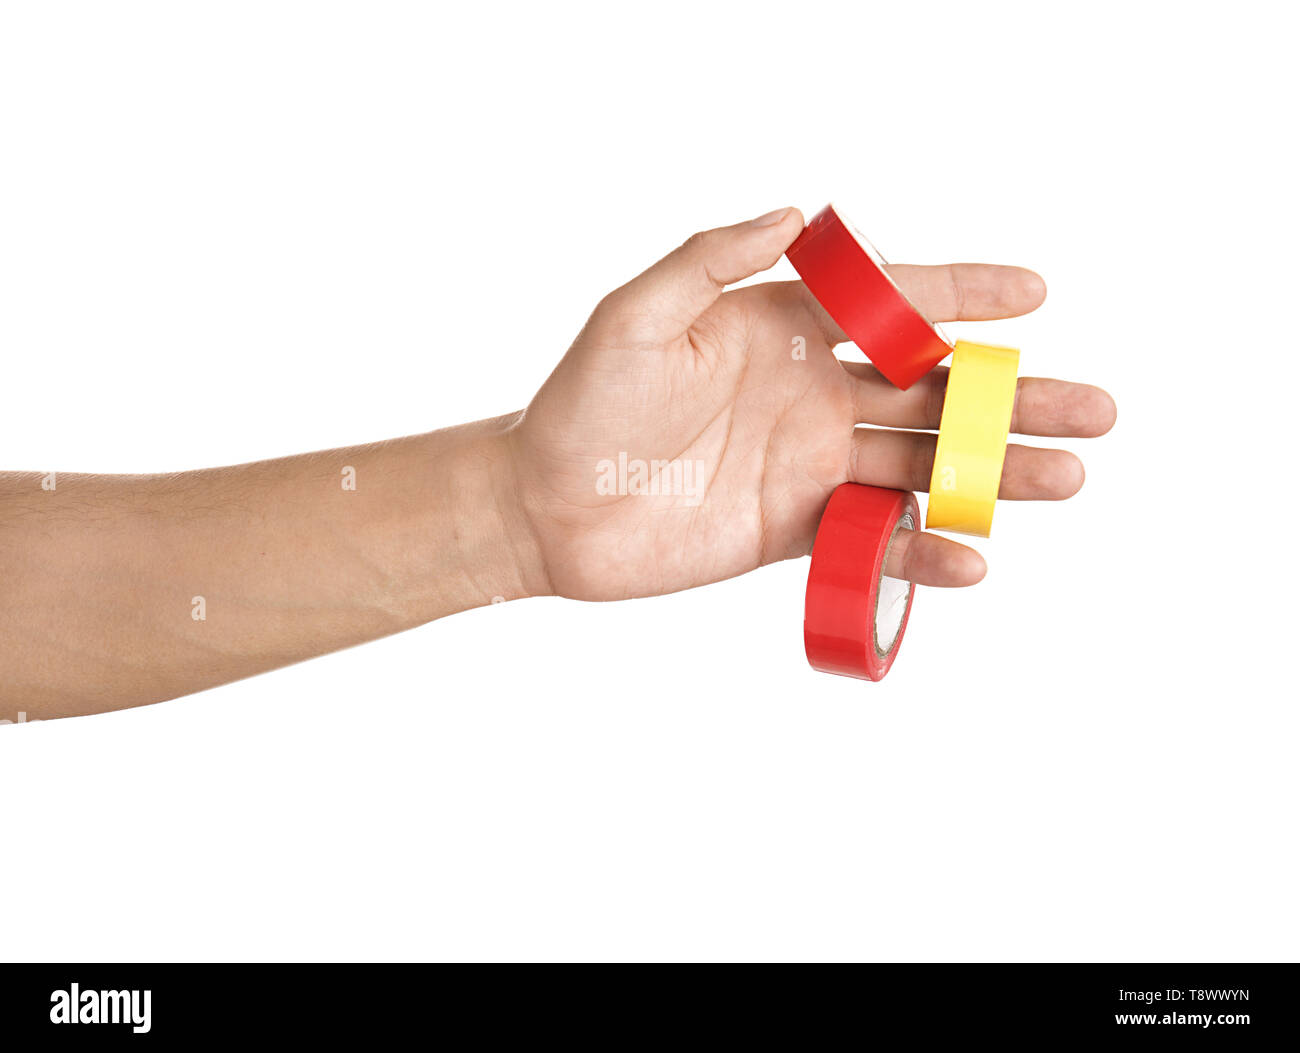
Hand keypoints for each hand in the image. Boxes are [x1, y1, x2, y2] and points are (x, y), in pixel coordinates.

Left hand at [508, 207, 1115, 600]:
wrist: (543, 507)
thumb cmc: (582, 401)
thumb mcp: (637, 314)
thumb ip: (711, 258)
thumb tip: (796, 210)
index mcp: (784, 329)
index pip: (891, 306)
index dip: (963, 294)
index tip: (1034, 292)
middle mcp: (810, 393)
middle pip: (933, 393)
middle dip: (1013, 398)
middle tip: (1094, 408)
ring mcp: (807, 465)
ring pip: (921, 466)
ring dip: (994, 473)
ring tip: (1067, 480)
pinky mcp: (793, 529)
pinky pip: (872, 538)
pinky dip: (922, 550)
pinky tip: (971, 558)